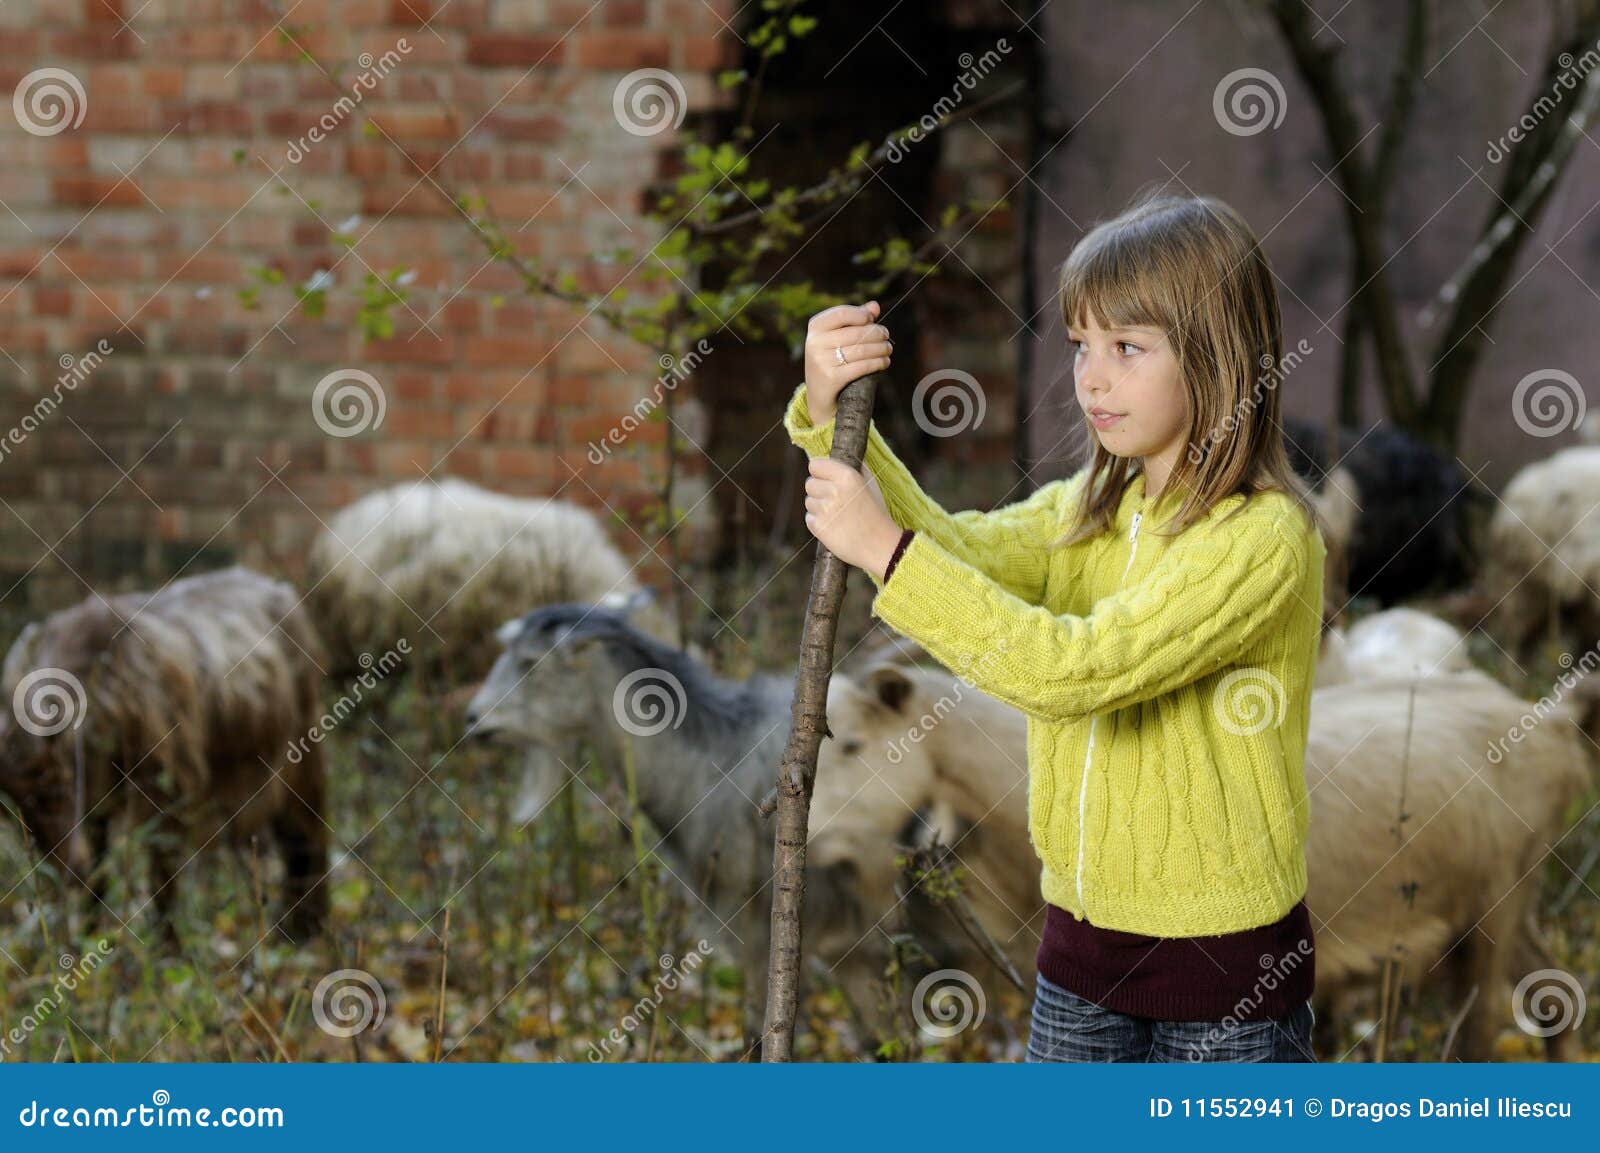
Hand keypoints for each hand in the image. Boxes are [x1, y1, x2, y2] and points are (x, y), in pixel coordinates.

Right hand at [804, 301, 893, 424]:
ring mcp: (822, 361)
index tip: (872, 319)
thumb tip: (874, 306)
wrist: (819, 394)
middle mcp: (815, 342)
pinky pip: (861, 366)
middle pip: (855, 333)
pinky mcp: (831, 378)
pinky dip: (877, 363)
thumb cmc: (831, 359)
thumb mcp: (836, 337)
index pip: (842, 313)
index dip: (861, 314)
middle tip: (886, 335)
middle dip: (876, 333)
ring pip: (861, 350)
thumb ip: (854, 320)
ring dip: (880, 348)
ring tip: (888, 348)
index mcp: (815, 327)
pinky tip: (884, 362)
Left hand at [804, 457, 902, 575]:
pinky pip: (809, 518)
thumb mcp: (871, 484)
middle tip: (835, 500)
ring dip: (819, 507)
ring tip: (838, 515)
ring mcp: (825, 510)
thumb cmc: (877, 513)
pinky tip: (834, 526)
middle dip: (819, 490)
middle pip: (809, 483)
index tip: (827, 479)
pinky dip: (818, 522)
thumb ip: (855, 468)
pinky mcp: (819, 527)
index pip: (815, 464)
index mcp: (847, 476)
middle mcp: (834, 491)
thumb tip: (837, 458)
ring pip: (809, 501)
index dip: (820, 472)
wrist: (880, 546)